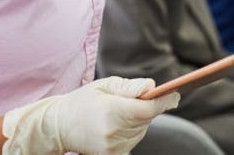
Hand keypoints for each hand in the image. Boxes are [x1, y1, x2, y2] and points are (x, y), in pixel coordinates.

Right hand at [2, 77, 178, 154]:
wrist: (58, 126)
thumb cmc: (82, 101)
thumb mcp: (104, 86)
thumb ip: (130, 87)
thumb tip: (152, 86)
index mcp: (111, 112)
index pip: (148, 109)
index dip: (164, 101)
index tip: (175, 93)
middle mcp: (113, 133)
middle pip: (146, 119)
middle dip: (147, 107)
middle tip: (132, 98)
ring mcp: (112, 147)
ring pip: (142, 130)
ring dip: (138, 119)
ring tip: (118, 112)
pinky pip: (134, 140)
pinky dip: (132, 130)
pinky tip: (116, 124)